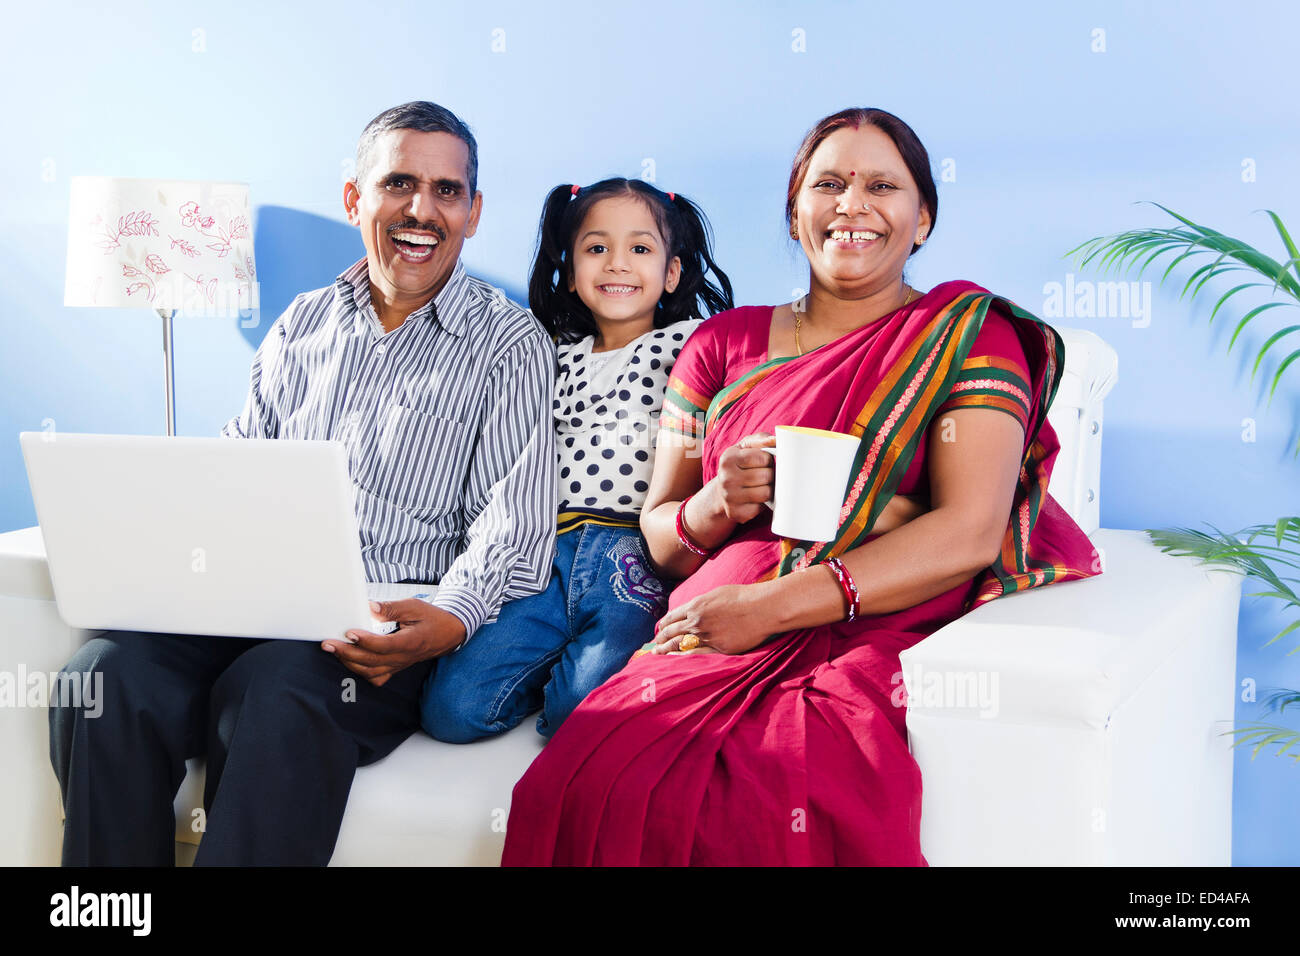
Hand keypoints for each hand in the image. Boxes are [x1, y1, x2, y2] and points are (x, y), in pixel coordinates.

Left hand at [322, 599, 466, 686]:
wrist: (448, 633)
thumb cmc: (432, 618)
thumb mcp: (415, 607)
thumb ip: (392, 608)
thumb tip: (370, 607)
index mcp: (411, 642)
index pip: (384, 646)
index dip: (365, 641)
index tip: (349, 632)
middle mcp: (404, 658)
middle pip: (371, 661)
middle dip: (346, 652)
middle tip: (328, 643)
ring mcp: (399, 665)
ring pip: (370, 672)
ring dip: (349, 662)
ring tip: (334, 650)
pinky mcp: (396, 668)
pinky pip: (376, 677)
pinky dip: (361, 672)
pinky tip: (350, 662)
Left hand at [651, 582, 780, 655]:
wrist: (762, 608)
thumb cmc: (743, 597)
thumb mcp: (717, 593)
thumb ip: (702, 603)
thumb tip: (693, 609)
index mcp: (696, 605)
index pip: (672, 617)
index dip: (663, 625)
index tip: (659, 630)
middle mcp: (697, 621)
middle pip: (672, 633)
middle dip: (661, 640)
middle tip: (654, 646)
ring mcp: (707, 636)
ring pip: (680, 646)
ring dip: (667, 651)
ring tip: (659, 655)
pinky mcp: (719, 649)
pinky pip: (697, 655)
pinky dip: (684, 658)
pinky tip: (677, 661)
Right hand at [707, 432, 776, 525]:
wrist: (721, 492)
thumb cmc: (739, 466)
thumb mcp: (745, 448)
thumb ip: (761, 439)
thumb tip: (775, 440)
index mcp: (728, 458)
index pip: (764, 458)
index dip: (768, 460)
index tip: (762, 463)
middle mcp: (726, 478)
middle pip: (766, 476)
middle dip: (769, 475)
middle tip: (762, 476)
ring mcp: (729, 497)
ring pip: (766, 493)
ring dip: (767, 490)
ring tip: (760, 486)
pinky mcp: (736, 513)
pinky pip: (761, 508)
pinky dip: (761, 504)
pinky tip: (753, 499)